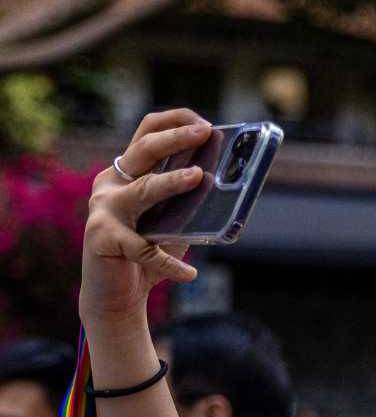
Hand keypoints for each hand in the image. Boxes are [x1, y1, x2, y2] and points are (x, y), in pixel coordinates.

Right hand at [80, 110, 212, 323]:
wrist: (116, 295)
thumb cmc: (149, 251)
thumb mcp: (174, 219)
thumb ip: (189, 198)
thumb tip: (232, 179)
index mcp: (127, 173)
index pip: (146, 132)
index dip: (175, 121)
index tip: (205, 124)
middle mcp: (110, 184)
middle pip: (144, 150)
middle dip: (176, 138)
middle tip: (205, 133)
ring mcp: (103, 209)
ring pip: (143, 189)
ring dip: (171, 182)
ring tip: (198, 177)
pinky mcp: (101, 238)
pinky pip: (144, 248)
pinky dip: (170, 263)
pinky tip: (189, 274)